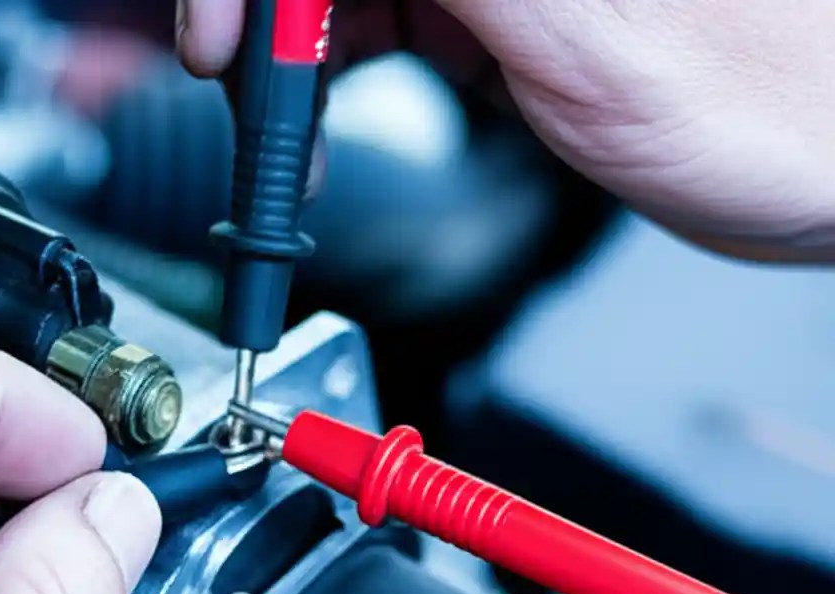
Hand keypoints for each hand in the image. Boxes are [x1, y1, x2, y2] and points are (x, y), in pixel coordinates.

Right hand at [177, 0, 834, 261]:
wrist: (824, 169)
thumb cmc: (768, 106)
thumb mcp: (586, 35)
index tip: (227, 35)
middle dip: (267, 17)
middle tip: (238, 83)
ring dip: (289, 52)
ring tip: (284, 129)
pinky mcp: (488, 5)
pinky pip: (375, 15)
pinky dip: (332, 70)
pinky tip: (328, 113)